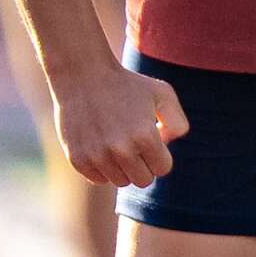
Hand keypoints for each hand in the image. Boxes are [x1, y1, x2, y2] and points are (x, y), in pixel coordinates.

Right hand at [48, 57, 187, 190]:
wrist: (82, 75)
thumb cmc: (126, 84)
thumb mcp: (162, 93)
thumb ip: (177, 123)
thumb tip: (166, 146)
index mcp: (145, 136)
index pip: (163, 168)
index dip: (159, 154)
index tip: (150, 137)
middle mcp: (121, 150)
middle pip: (143, 180)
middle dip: (143, 164)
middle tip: (134, 143)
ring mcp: (97, 157)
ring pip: (121, 181)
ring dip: (122, 166)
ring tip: (116, 141)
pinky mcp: (78, 160)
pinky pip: (98, 179)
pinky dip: (101, 167)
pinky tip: (99, 144)